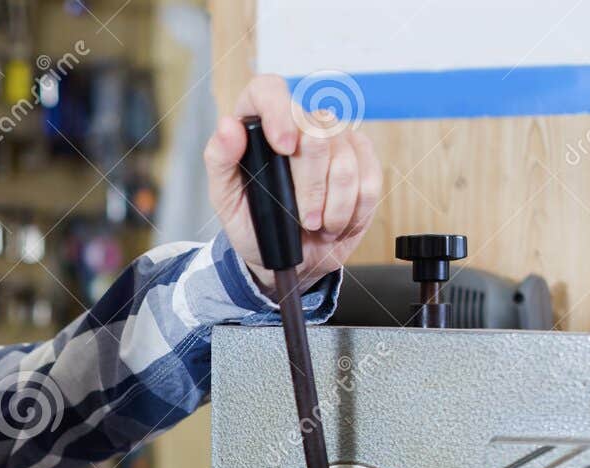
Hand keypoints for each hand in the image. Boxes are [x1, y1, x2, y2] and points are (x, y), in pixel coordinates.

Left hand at [204, 74, 381, 296]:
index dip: (280, 112)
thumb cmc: (254, 224)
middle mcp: (298, 123)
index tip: (285, 147)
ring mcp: (334, 138)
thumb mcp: (225, 199)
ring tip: (317, 225)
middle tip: (303, 219)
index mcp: (258, 123)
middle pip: (317, 131)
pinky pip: (369, 178)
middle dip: (311, 186)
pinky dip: (352, 209)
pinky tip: (336, 222)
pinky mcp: (361, 158)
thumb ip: (220, 161)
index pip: (269, 90)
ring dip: (333, 205)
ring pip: (345, 160)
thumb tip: (228, 126)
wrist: (289, 255)